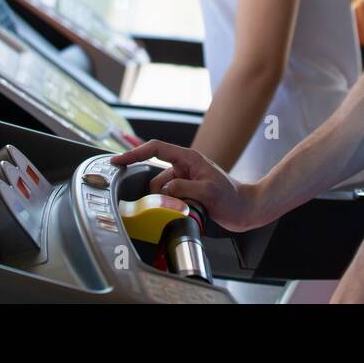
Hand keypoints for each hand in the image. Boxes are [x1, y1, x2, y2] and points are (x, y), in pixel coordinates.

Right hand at [109, 140, 264, 231]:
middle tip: (173, 206)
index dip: (134, 154)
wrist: (246, 210)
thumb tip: (164, 189)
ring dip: (166, 203)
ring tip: (188, 210)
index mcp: (188, 158)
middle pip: (155, 177)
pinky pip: (168, 199)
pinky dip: (170, 208)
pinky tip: (185, 213)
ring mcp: (185, 180)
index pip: (155, 149)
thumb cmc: (232, 198)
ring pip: (161, 191)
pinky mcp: (186, 193)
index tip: (117, 161)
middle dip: (157, 194)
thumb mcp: (208, 191)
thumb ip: (184, 188)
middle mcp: (184, 167)